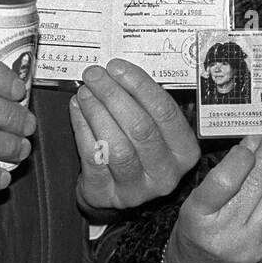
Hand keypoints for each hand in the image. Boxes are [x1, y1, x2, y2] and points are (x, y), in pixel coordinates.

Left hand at [69, 59, 200, 211]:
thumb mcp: (153, 127)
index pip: (166, 112)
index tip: (117, 67)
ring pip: (117, 146)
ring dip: (97, 112)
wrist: (115, 189)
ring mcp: (137, 189)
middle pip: (141, 128)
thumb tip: (118, 71)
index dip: (139, 85)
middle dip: (114, 95)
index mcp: (184, 150)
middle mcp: (166, 173)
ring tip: (85, 91)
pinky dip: (82, 129)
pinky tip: (77, 110)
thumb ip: (143, 102)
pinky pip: (94, 158)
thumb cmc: (136, 148)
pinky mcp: (108, 195)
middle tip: (95, 75)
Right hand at [164, 131, 261, 262]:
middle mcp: (226, 234)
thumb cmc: (193, 238)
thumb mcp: (192, 206)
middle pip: (255, 184)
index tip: (249, 142)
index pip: (226, 179)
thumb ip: (219, 177)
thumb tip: (250, 146)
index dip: (243, 155)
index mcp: (198, 219)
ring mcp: (251, 246)